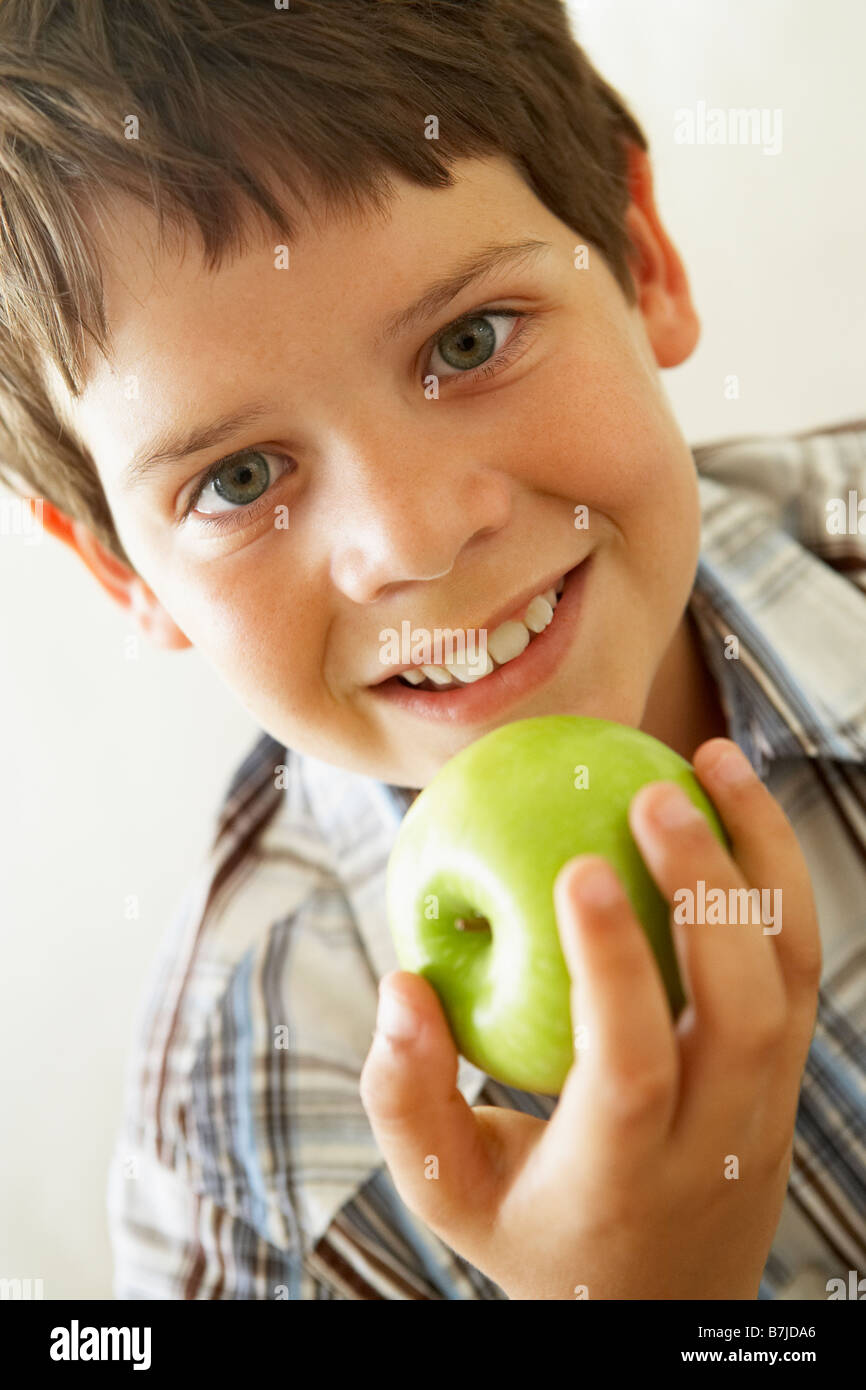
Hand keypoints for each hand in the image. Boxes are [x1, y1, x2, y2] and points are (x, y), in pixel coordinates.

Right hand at [359, 737, 821, 1298]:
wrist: (659, 1299)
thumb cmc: (536, 1231)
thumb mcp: (449, 1192)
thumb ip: (407, 1098)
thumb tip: (402, 986)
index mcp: (622, 1175)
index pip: (634, 1066)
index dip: (614, 965)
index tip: (579, 868)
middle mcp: (715, 1141)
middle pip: (745, 1012)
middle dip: (707, 892)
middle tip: (653, 793)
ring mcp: (767, 1105)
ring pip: (795, 974)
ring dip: (764, 858)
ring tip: (713, 760)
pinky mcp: (785, 1069)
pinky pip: (799, 961)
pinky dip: (774, 874)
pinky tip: (732, 803)